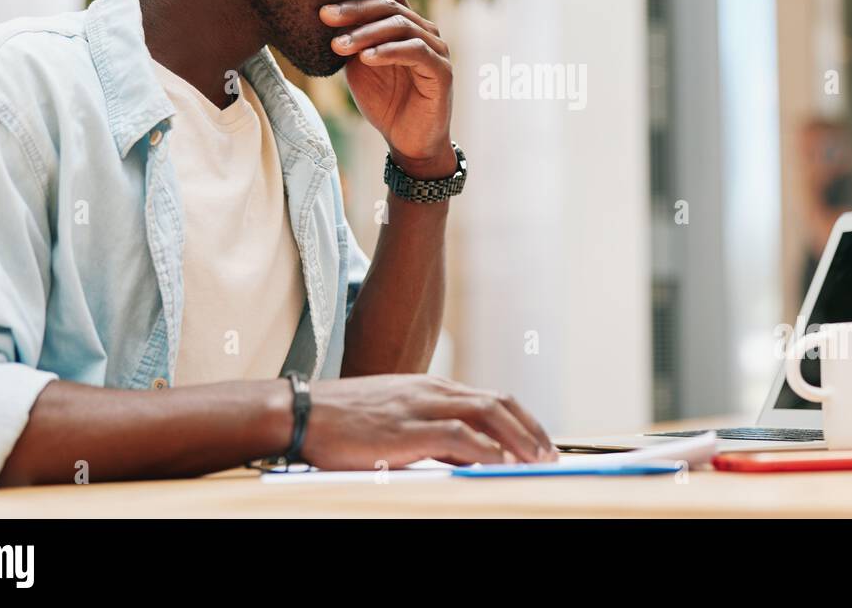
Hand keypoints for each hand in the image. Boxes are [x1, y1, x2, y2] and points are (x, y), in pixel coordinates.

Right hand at [300, 375, 557, 468]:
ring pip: (487, 413)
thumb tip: (467, 458)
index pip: (491, 397)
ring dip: (519, 438)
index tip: (540, 442)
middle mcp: (433, 390)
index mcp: (431, 387)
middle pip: (499, 402)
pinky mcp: (407, 428)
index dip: (521, 419)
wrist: (300, 412)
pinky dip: (487, 449)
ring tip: (538, 461)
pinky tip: (502, 464)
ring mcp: (421, 406)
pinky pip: (459, 436)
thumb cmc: (342, 421)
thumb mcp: (395, 421)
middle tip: (551, 455)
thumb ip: (431, 434)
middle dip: (530, 428)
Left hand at [320, 0, 454, 178]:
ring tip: (338, 44)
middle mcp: (424, 32)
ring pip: (401, 27)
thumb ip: (352, 39)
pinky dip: (389, 51)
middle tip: (325, 14)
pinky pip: (415, 52)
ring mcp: (436, 50)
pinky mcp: (442, 72)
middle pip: (391, 7)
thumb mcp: (359, 65)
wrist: (408, 141)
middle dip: (356, 9)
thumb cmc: (384, 102)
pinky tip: (366, 57)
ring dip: (366, 33)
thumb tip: (324, 14)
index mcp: (406, 26)